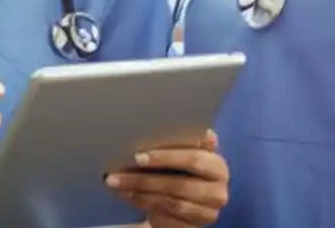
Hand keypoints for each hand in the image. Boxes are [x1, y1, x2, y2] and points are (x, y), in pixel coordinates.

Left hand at [104, 130, 228, 226]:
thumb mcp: (184, 152)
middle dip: (144, 179)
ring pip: (169, 203)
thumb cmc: (183, 169)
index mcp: (218, 166)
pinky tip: (127, 197)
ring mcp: (207, 213)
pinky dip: (144, 206)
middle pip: (179, 185)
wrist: (185, 200)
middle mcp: (218, 192)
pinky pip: (166, 218)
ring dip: (139, 193)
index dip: (165, 157)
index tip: (138, 156)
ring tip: (117, 185)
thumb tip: (164, 116)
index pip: (194, 159)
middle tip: (116, 174)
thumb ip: (181, 140)